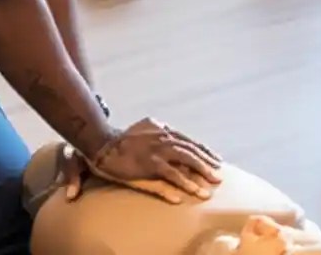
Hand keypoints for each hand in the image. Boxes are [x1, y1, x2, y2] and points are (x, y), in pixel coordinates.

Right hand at [84, 117, 222, 203]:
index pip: (189, 141)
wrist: (102, 142)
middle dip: (206, 165)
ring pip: (185, 163)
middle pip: (191, 152)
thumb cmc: (122, 138)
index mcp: (163, 130)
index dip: (204, 151)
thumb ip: (158, 130)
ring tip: (208, 190)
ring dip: (199, 176)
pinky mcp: (149, 164)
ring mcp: (158, 150)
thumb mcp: (144, 128)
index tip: (216, 160)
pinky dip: (181, 183)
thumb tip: (166, 126)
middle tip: (218, 178)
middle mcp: (164, 138)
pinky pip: (170, 175)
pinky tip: (188, 194)